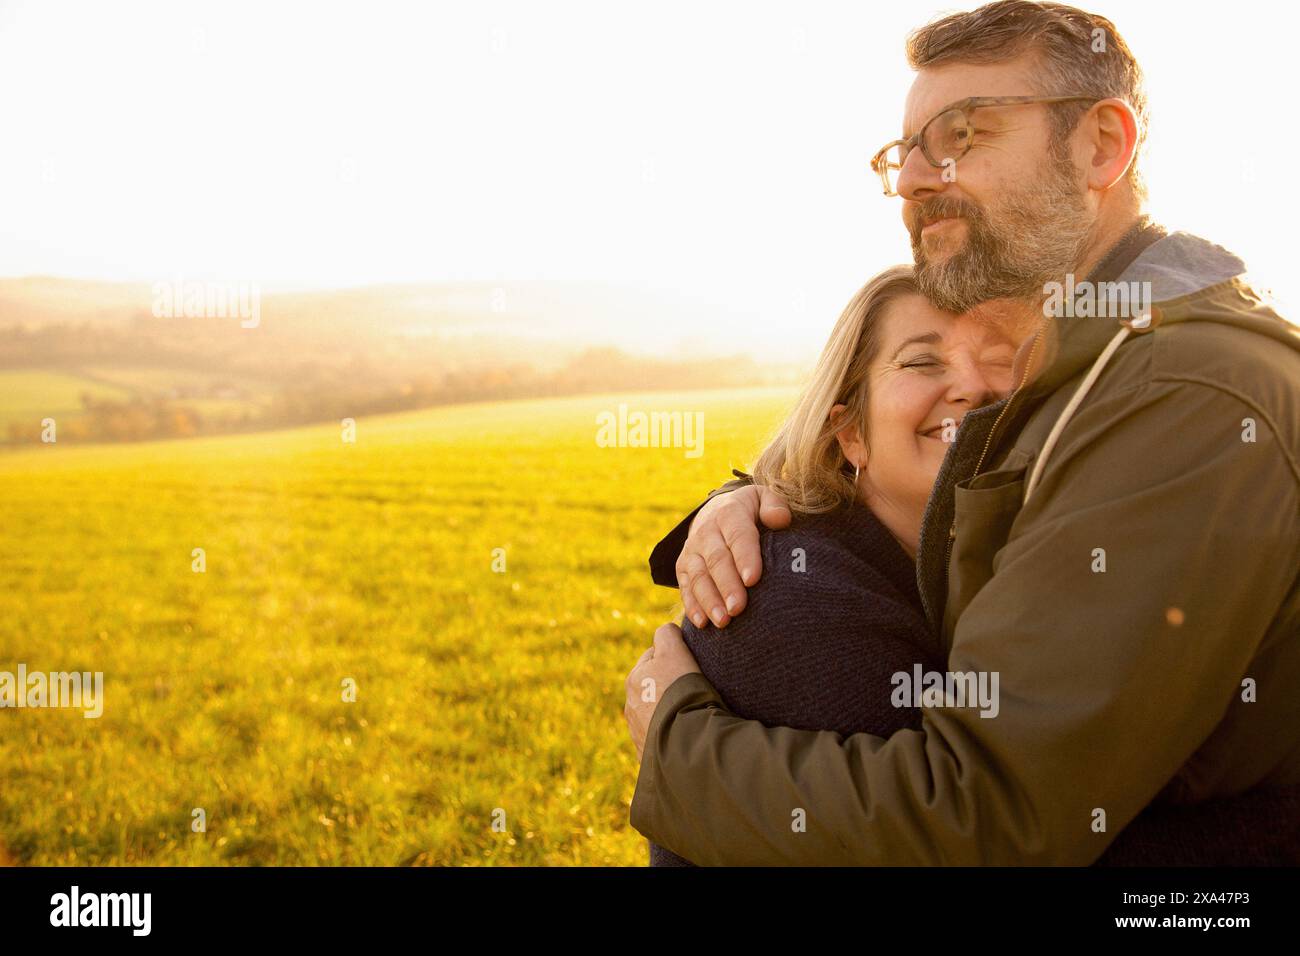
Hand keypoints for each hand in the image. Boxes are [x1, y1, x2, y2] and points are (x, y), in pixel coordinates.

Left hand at [624, 623, 701, 760]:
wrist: (687, 741)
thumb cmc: (681, 691)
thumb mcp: (675, 651)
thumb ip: (667, 634)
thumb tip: (666, 631)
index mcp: (634, 680)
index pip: (653, 658)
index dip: (674, 658)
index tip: (690, 666)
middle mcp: (630, 707)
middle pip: (653, 687)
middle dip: (669, 687)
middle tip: (693, 690)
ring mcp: (638, 734)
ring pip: (657, 714)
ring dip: (670, 712)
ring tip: (693, 715)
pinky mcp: (649, 756)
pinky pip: (662, 740)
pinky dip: (673, 735)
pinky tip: (688, 735)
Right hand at [676, 484, 790, 627]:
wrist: (714, 512)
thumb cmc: (749, 512)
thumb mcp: (761, 499)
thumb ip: (774, 505)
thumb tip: (781, 519)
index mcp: (729, 513)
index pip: (738, 536)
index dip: (745, 557)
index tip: (753, 579)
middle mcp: (706, 532)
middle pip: (716, 560)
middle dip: (727, 585)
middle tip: (738, 608)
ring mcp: (692, 551)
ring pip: (698, 576)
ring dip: (709, 600)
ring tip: (723, 621)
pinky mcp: (682, 567)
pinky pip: (685, 587)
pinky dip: (692, 606)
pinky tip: (702, 623)